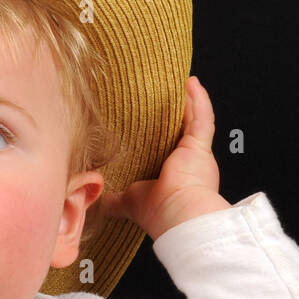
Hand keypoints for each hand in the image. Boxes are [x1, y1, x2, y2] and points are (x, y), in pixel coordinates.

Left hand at [96, 75, 231, 240]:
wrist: (178, 216)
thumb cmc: (158, 212)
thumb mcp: (128, 201)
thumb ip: (114, 199)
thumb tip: (96, 199)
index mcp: (172, 175)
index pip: (166, 148)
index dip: (161, 133)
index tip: (150, 119)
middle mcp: (186, 163)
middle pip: (181, 131)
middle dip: (177, 112)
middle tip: (166, 93)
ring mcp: (195, 154)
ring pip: (193, 120)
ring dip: (189, 101)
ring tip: (181, 82)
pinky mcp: (200, 146)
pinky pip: (202, 117)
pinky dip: (199, 100)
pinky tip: (192, 83)